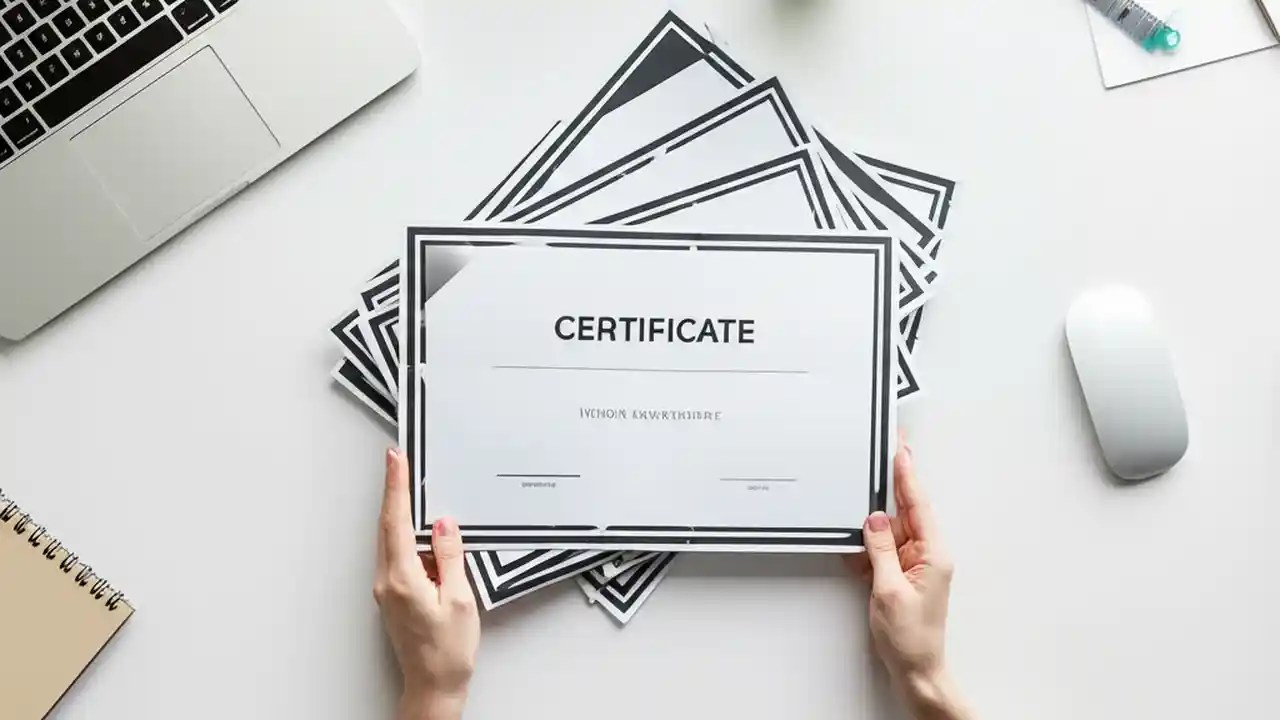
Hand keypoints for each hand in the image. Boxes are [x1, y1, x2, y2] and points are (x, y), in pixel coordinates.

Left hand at [375, 448, 479, 719]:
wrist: (433, 686)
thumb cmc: (447, 652)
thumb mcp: (460, 599)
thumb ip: (450, 557)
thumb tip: (443, 525)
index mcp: (402, 578)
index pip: (396, 520)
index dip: (395, 486)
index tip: (395, 460)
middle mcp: (387, 581)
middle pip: (387, 525)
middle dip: (394, 491)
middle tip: (400, 462)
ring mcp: (387, 589)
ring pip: (391, 540)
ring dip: (403, 516)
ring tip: (419, 496)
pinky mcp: (393, 595)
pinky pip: (398, 556)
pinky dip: (409, 539)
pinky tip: (427, 538)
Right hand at [847, 436, 972, 719]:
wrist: (916, 668)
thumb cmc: (911, 637)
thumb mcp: (888, 590)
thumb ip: (880, 551)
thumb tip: (874, 520)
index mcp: (934, 554)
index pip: (918, 506)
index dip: (908, 476)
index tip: (900, 450)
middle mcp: (928, 555)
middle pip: (907, 511)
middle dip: (896, 484)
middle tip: (890, 451)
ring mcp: (915, 564)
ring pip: (893, 529)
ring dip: (879, 517)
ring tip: (869, 497)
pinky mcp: (902, 574)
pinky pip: (885, 548)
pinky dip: (872, 542)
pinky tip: (861, 537)